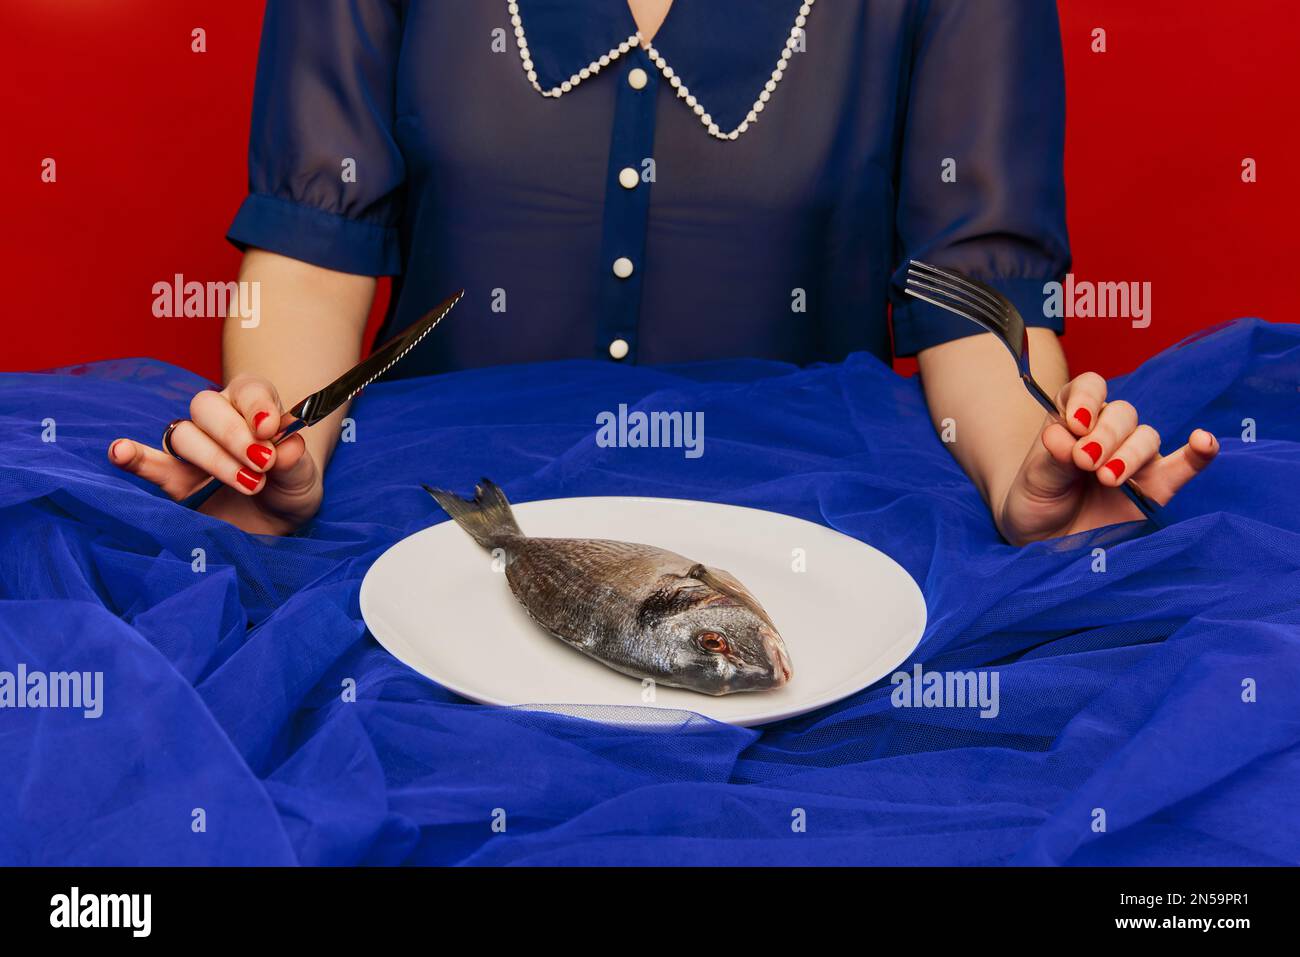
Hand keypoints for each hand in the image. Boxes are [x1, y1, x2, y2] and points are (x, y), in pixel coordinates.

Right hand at [107, 374, 322, 534]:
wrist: (275, 524)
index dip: (257, 404)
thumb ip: (295, 462)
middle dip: (234, 434)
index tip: (269, 428)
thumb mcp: (304, 479)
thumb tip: (285, 448)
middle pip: (207, 407)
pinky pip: (150, 465)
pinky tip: (119, 452)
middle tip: (262, 463)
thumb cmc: (290, 489)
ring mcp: (193, 448)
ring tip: (249, 483)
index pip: (248, 389)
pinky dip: (134, 458)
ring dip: (212, 458)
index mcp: (253, 407)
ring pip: (184, 435)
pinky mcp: (174, 480)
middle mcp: (218, 419)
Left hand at [998, 372, 1218, 544]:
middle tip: (1085, 462)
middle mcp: (1108, 433)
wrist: (1047, 542)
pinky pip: (1186, 465)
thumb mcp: (1034, 479)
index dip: (1086, 399)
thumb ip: (1051, 457)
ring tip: (1107, 478)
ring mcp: (1135, 459)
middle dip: (1105, 436)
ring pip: (1147, 437)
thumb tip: (1067, 435)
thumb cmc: (1037, 502)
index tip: (1076, 423)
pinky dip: (1200, 452)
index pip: (1089, 388)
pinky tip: (1203, 441)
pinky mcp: (1157, 488)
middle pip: (1122, 414)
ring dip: (1130, 454)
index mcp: (1074, 419)